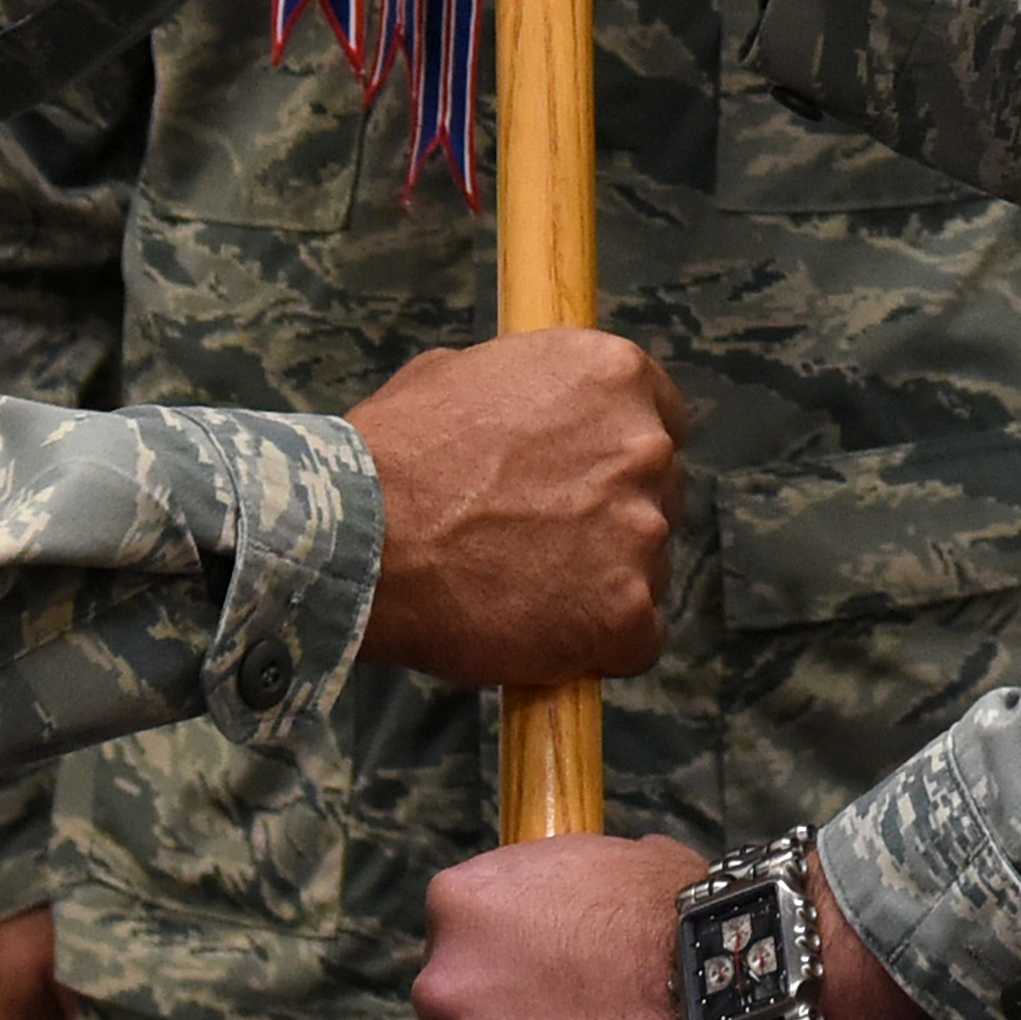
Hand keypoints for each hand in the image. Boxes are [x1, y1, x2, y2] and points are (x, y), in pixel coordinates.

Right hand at [345, 330, 692, 684]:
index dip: (620, 454)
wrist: (357, 537)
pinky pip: (638, 639)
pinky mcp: (627, 612)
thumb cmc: (394, 454)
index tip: (591, 479)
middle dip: (614, 517)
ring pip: (649, 567)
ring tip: (527, 589)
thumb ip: (526, 392)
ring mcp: (642, 532)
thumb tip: (533, 413)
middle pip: (660, 492)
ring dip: (603, 580)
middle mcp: (644, 446)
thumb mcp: (458, 373)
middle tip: (545, 541)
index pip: (662, 415)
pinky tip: (541, 634)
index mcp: (613, 374)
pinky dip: (597, 645)